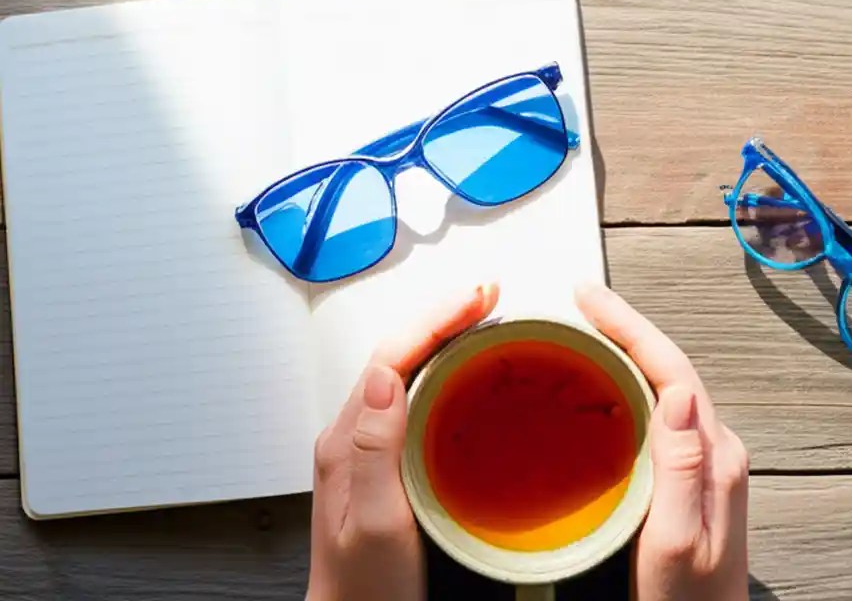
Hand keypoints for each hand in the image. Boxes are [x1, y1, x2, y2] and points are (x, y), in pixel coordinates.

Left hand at [306, 283, 499, 600]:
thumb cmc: (366, 589)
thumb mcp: (377, 522)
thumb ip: (376, 450)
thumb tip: (383, 376)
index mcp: (347, 441)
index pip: (390, 357)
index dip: (435, 319)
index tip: (475, 296)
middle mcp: (352, 436)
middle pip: (399, 355)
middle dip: (444, 316)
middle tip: (489, 295)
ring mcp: (367, 448)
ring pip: (407, 373)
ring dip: (445, 338)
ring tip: (484, 318)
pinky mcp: (386, 463)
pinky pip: (416, 400)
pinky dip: (446, 372)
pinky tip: (470, 373)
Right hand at [576, 284, 749, 600]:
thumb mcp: (674, 542)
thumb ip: (680, 470)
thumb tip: (676, 394)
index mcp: (715, 458)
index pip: (672, 370)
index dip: (630, 326)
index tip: (590, 297)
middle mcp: (716, 451)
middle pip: (670, 367)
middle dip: (626, 326)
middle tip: (581, 298)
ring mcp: (707, 463)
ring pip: (665, 385)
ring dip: (629, 349)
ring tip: (589, 326)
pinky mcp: (692, 478)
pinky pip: (660, 413)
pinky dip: (631, 384)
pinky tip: (607, 383)